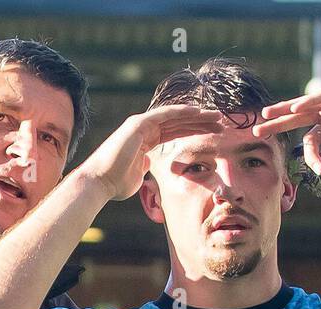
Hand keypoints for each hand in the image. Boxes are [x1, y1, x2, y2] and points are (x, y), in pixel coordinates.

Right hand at [77, 104, 223, 201]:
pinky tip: (197, 112)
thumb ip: (144, 168)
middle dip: (199, 123)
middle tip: (220, 123)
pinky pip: (164, 114)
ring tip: (215, 116)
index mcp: (145, 141)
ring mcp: (140, 125)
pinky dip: (181, 112)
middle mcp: (143, 129)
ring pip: (174, 116)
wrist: (100, 183)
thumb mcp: (137, 176)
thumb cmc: (116, 184)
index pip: (174, 133)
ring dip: (196, 116)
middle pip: (177, 123)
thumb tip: (149, 166)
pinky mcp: (138, 124)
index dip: (193, 133)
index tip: (211, 135)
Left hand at [251, 87, 320, 176]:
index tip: (294, 161)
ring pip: (309, 104)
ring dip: (288, 108)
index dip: (296, 148)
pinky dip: (312, 101)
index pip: (306, 136)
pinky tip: (296, 107)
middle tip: (256, 127)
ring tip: (269, 113)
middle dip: (277, 121)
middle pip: (300, 116)